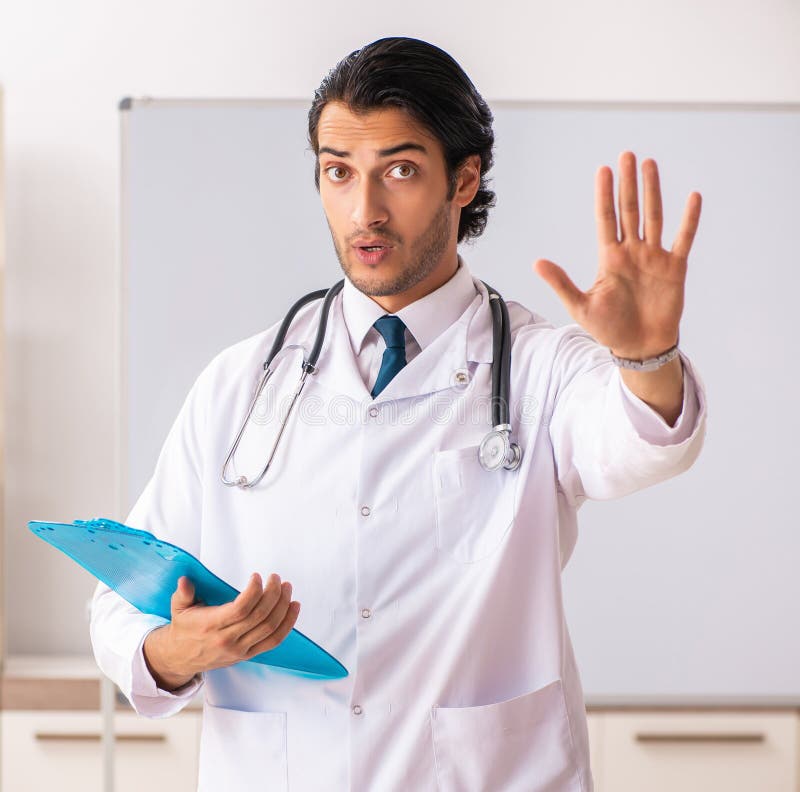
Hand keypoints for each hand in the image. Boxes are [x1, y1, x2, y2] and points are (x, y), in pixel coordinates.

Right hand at [143, 572, 300, 690]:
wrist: (180, 658)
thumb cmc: (183, 629)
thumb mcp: (178, 609)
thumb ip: (182, 594)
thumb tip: (185, 580)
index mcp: (211, 626)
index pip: (240, 609)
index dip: (253, 591)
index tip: (257, 576)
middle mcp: (227, 640)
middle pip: (259, 617)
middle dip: (273, 594)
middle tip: (276, 578)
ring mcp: (240, 650)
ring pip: (270, 628)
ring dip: (283, 606)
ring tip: (286, 588)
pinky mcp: (247, 656)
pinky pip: (273, 641)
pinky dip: (287, 624)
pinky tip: (294, 608)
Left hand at [533, 151, 700, 358]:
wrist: (639, 347)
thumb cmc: (609, 329)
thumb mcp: (580, 306)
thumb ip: (561, 282)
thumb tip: (537, 262)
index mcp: (609, 258)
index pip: (606, 218)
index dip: (604, 194)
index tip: (603, 170)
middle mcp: (632, 252)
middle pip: (629, 210)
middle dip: (628, 183)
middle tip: (627, 155)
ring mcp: (654, 258)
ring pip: (654, 217)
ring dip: (653, 191)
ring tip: (650, 164)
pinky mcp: (674, 268)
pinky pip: (683, 239)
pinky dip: (688, 220)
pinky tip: (692, 197)